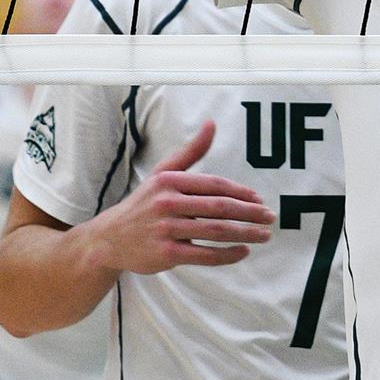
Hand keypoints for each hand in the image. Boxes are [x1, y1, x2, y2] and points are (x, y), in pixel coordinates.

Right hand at [85, 121, 275, 273]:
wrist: (110, 238)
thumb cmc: (144, 203)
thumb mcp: (163, 173)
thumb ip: (191, 151)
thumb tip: (212, 124)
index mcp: (170, 181)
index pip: (214, 185)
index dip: (241, 192)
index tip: (260, 199)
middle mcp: (167, 203)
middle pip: (219, 208)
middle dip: (250, 213)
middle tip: (270, 217)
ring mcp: (166, 230)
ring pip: (215, 232)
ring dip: (245, 234)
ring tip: (264, 235)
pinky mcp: (166, 254)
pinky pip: (205, 255)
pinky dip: (227, 254)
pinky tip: (242, 251)